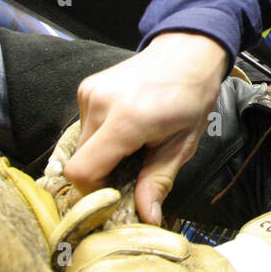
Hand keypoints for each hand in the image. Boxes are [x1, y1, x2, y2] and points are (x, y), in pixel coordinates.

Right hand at [64, 32, 229, 224]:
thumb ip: (158, 182)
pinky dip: (100, 135)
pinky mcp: (85, 87)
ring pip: (80, 145)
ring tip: (132, 144)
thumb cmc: (191, 98)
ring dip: (101, 153)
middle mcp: (100, 104)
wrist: (187, 52)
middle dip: (101, 174)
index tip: (117, 195)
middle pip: (79, 161)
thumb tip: (147, 218)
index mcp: (126, 121)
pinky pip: (83, 126)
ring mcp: (89, 92)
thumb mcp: (182, 145)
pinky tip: (125, 126)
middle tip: (130, 171)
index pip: (82, 172)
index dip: (95, 192)